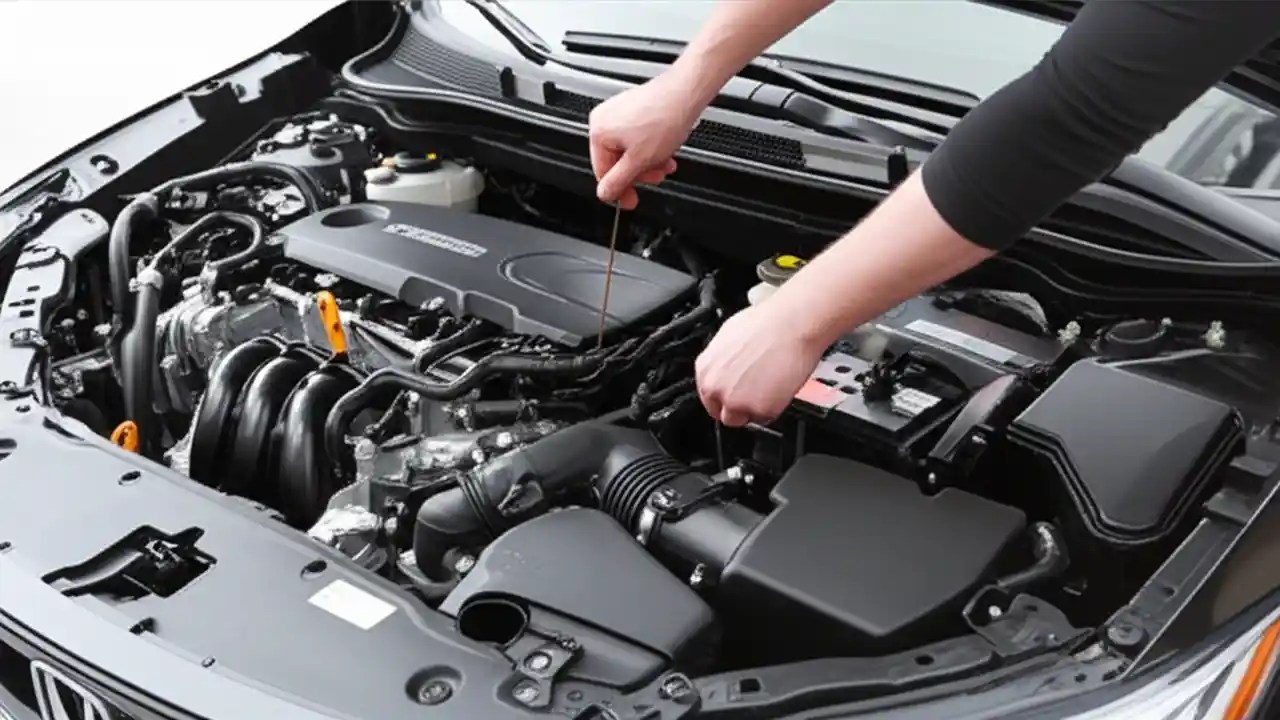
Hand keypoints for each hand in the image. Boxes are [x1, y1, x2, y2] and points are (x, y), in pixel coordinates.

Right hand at [588, 72, 702, 208]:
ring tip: (665, 162)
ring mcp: (620, 112)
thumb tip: (605, 193)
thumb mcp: (639, 161)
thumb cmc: (664, 118)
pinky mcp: (635, 108)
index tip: (631, 200)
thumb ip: (619, 181)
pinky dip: (652, 147)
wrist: (686, 93)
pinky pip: (639, 137)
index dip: (620, 190)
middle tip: (655, 177)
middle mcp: (605, 119)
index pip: (603, 172)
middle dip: (640, 172)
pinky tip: (666, 149)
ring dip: (649, 162)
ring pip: (631, 150)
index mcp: (599, 132)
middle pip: (618, 161)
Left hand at [695, 302, 828, 426]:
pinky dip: (773, 408)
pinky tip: (779, 387)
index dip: (725, 397)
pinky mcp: (759, 410)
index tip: (736, 394)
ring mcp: (736, 401)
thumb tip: (726, 370)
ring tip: (769, 387)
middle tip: (757, 391)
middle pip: (722, 413)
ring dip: (753, 409)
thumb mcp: (729, 337)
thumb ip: (722, 362)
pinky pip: (764, 418)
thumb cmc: (768, 324)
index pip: (708, 398)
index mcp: (705, 369)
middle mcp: (716, 388)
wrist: (792, 325)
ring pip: (742, 419)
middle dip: (738, 406)